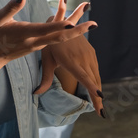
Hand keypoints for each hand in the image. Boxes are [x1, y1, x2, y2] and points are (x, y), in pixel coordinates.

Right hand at [0, 0, 91, 64]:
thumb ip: (10, 8)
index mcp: (25, 34)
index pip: (45, 30)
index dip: (58, 27)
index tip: (72, 24)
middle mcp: (35, 41)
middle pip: (60, 37)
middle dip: (78, 31)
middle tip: (94, 24)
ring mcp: (39, 45)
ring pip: (61, 38)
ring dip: (77, 30)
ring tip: (91, 20)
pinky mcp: (40, 45)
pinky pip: (57, 39)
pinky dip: (68, 32)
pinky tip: (78, 25)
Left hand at [34, 0, 103, 114]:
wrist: (60, 23)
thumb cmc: (50, 43)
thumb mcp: (47, 61)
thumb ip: (45, 79)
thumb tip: (36, 94)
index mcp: (72, 62)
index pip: (85, 79)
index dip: (93, 91)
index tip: (100, 101)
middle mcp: (83, 59)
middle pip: (94, 82)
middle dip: (98, 99)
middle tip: (101, 114)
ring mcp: (89, 55)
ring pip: (96, 76)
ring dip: (98, 90)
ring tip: (99, 105)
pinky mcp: (91, 52)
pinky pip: (96, 70)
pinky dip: (96, 81)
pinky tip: (96, 89)